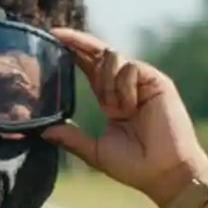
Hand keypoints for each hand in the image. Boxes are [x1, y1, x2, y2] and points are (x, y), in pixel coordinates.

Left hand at [41, 28, 207, 206]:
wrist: (164, 173)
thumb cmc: (134, 167)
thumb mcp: (96, 152)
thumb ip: (72, 139)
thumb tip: (44, 131)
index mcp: (112, 100)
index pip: (90, 69)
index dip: (73, 52)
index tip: (54, 37)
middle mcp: (125, 87)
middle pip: (99, 54)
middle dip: (77, 43)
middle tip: (57, 34)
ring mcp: (142, 82)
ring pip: (112, 59)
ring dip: (106, 82)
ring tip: (116, 109)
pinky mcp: (156, 81)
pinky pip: (130, 68)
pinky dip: (124, 87)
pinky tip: (131, 107)